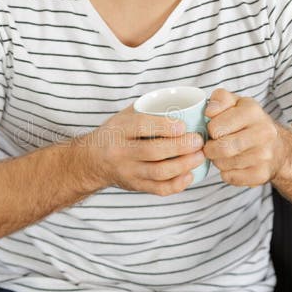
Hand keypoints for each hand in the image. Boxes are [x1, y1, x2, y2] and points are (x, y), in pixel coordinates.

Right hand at [79, 105, 205, 195]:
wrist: (91, 161)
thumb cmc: (115, 134)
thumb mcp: (123, 117)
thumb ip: (147, 109)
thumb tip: (180, 102)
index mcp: (119, 131)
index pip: (141, 127)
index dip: (164, 126)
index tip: (184, 125)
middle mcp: (121, 153)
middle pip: (153, 151)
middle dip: (180, 147)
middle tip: (199, 141)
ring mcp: (128, 172)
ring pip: (158, 172)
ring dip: (183, 165)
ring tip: (200, 156)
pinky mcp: (135, 186)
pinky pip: (159, 189)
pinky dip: (177, 184)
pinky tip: (190, 174)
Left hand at [203, 89, 287, 186]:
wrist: (278, 148)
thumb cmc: (250, 123)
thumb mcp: (237, 103)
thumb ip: (220, 99)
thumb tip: (209, 111)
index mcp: (253, 112)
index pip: (216, 127)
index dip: (210, 129)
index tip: (215, 129)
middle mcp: (263, 133)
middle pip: (220, 148)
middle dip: (210, 148)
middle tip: (213, 145)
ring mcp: (264, 155)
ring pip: (222, 164)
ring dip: (217, 160)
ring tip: (224, 154)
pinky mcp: (261, 174)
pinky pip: (230, 177)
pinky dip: (226, 172)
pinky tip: (233, 164)